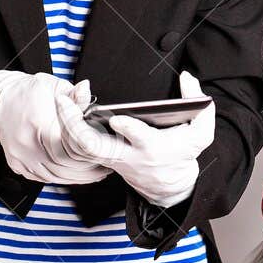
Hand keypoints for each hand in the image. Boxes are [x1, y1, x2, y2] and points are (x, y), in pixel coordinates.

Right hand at [0, 70, 108, 184]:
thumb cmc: (29, 93)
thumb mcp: (54, 86)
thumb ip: (74, 94)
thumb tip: (86, 89)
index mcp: (38, 123)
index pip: (71, 146)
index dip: (91, 151)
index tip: (106, 151)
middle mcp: (27, 143)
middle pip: (65, 164)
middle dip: (89, 167)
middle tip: (107, 163)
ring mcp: (21, 157)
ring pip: (56, 176)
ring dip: (79, 176)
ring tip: (97, 171)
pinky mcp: (18, 165)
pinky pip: (45, 178)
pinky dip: (63, 178)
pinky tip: (76, 173)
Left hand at [55, 71, 214, 205]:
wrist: (167, 185)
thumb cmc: (182, 154)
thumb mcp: (201, 133)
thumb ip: (200, 104)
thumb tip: (187, 77)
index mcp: (152, 148)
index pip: (139, 140)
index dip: (129, 130)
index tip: (118, 118)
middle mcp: (126, 154)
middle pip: (93, 146)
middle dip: (75, 125)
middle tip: (64, 102)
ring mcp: (110, 157)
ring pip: (80, 146)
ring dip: (67, 123)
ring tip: (61, 98)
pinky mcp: (101, 156)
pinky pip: (78, 144)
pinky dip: (69, 126)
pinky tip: (64, 105)